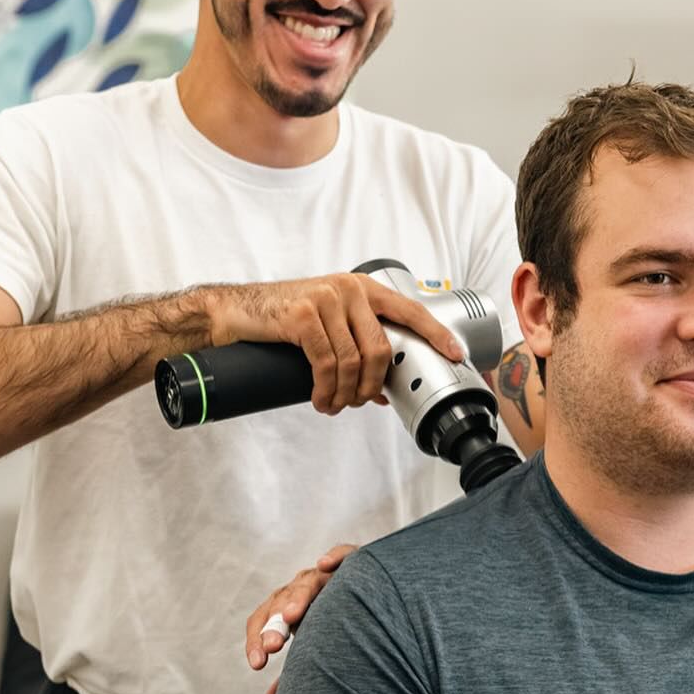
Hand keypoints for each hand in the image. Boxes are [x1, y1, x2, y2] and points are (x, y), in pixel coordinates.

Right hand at [216, 273, 465, 414]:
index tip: (455, 354)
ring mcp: (326, 299)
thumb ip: (357, 345)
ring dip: (346, 394)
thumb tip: (383, 389)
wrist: (237, 311)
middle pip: (380, 349)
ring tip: (334, 405)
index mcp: (362, 288)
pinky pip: (327, 363)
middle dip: (372, 386)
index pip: (409, 310)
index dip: (436, 333)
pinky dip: (326, 390)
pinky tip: (321, 399)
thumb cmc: (285, 320)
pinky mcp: (303, 315)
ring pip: (353, 361)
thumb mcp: (329, 324)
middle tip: (358, 402)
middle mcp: (349, 289)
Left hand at [246, 545, 356, 693]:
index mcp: (287, 611)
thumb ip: (293, 676)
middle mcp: (303, 590)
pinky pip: (345, 554)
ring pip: (308, 581)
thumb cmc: (341, 630)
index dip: (256, 640)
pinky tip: (325, 564)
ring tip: (291, 616)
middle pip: (281, 601)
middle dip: (275, 624)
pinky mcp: (357, 563)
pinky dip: (335, 557)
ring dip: (299, 597)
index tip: (258, 665)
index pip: (261, 621)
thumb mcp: (315, 653)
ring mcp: (329, 575)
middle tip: (274, 647)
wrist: (381, 601)